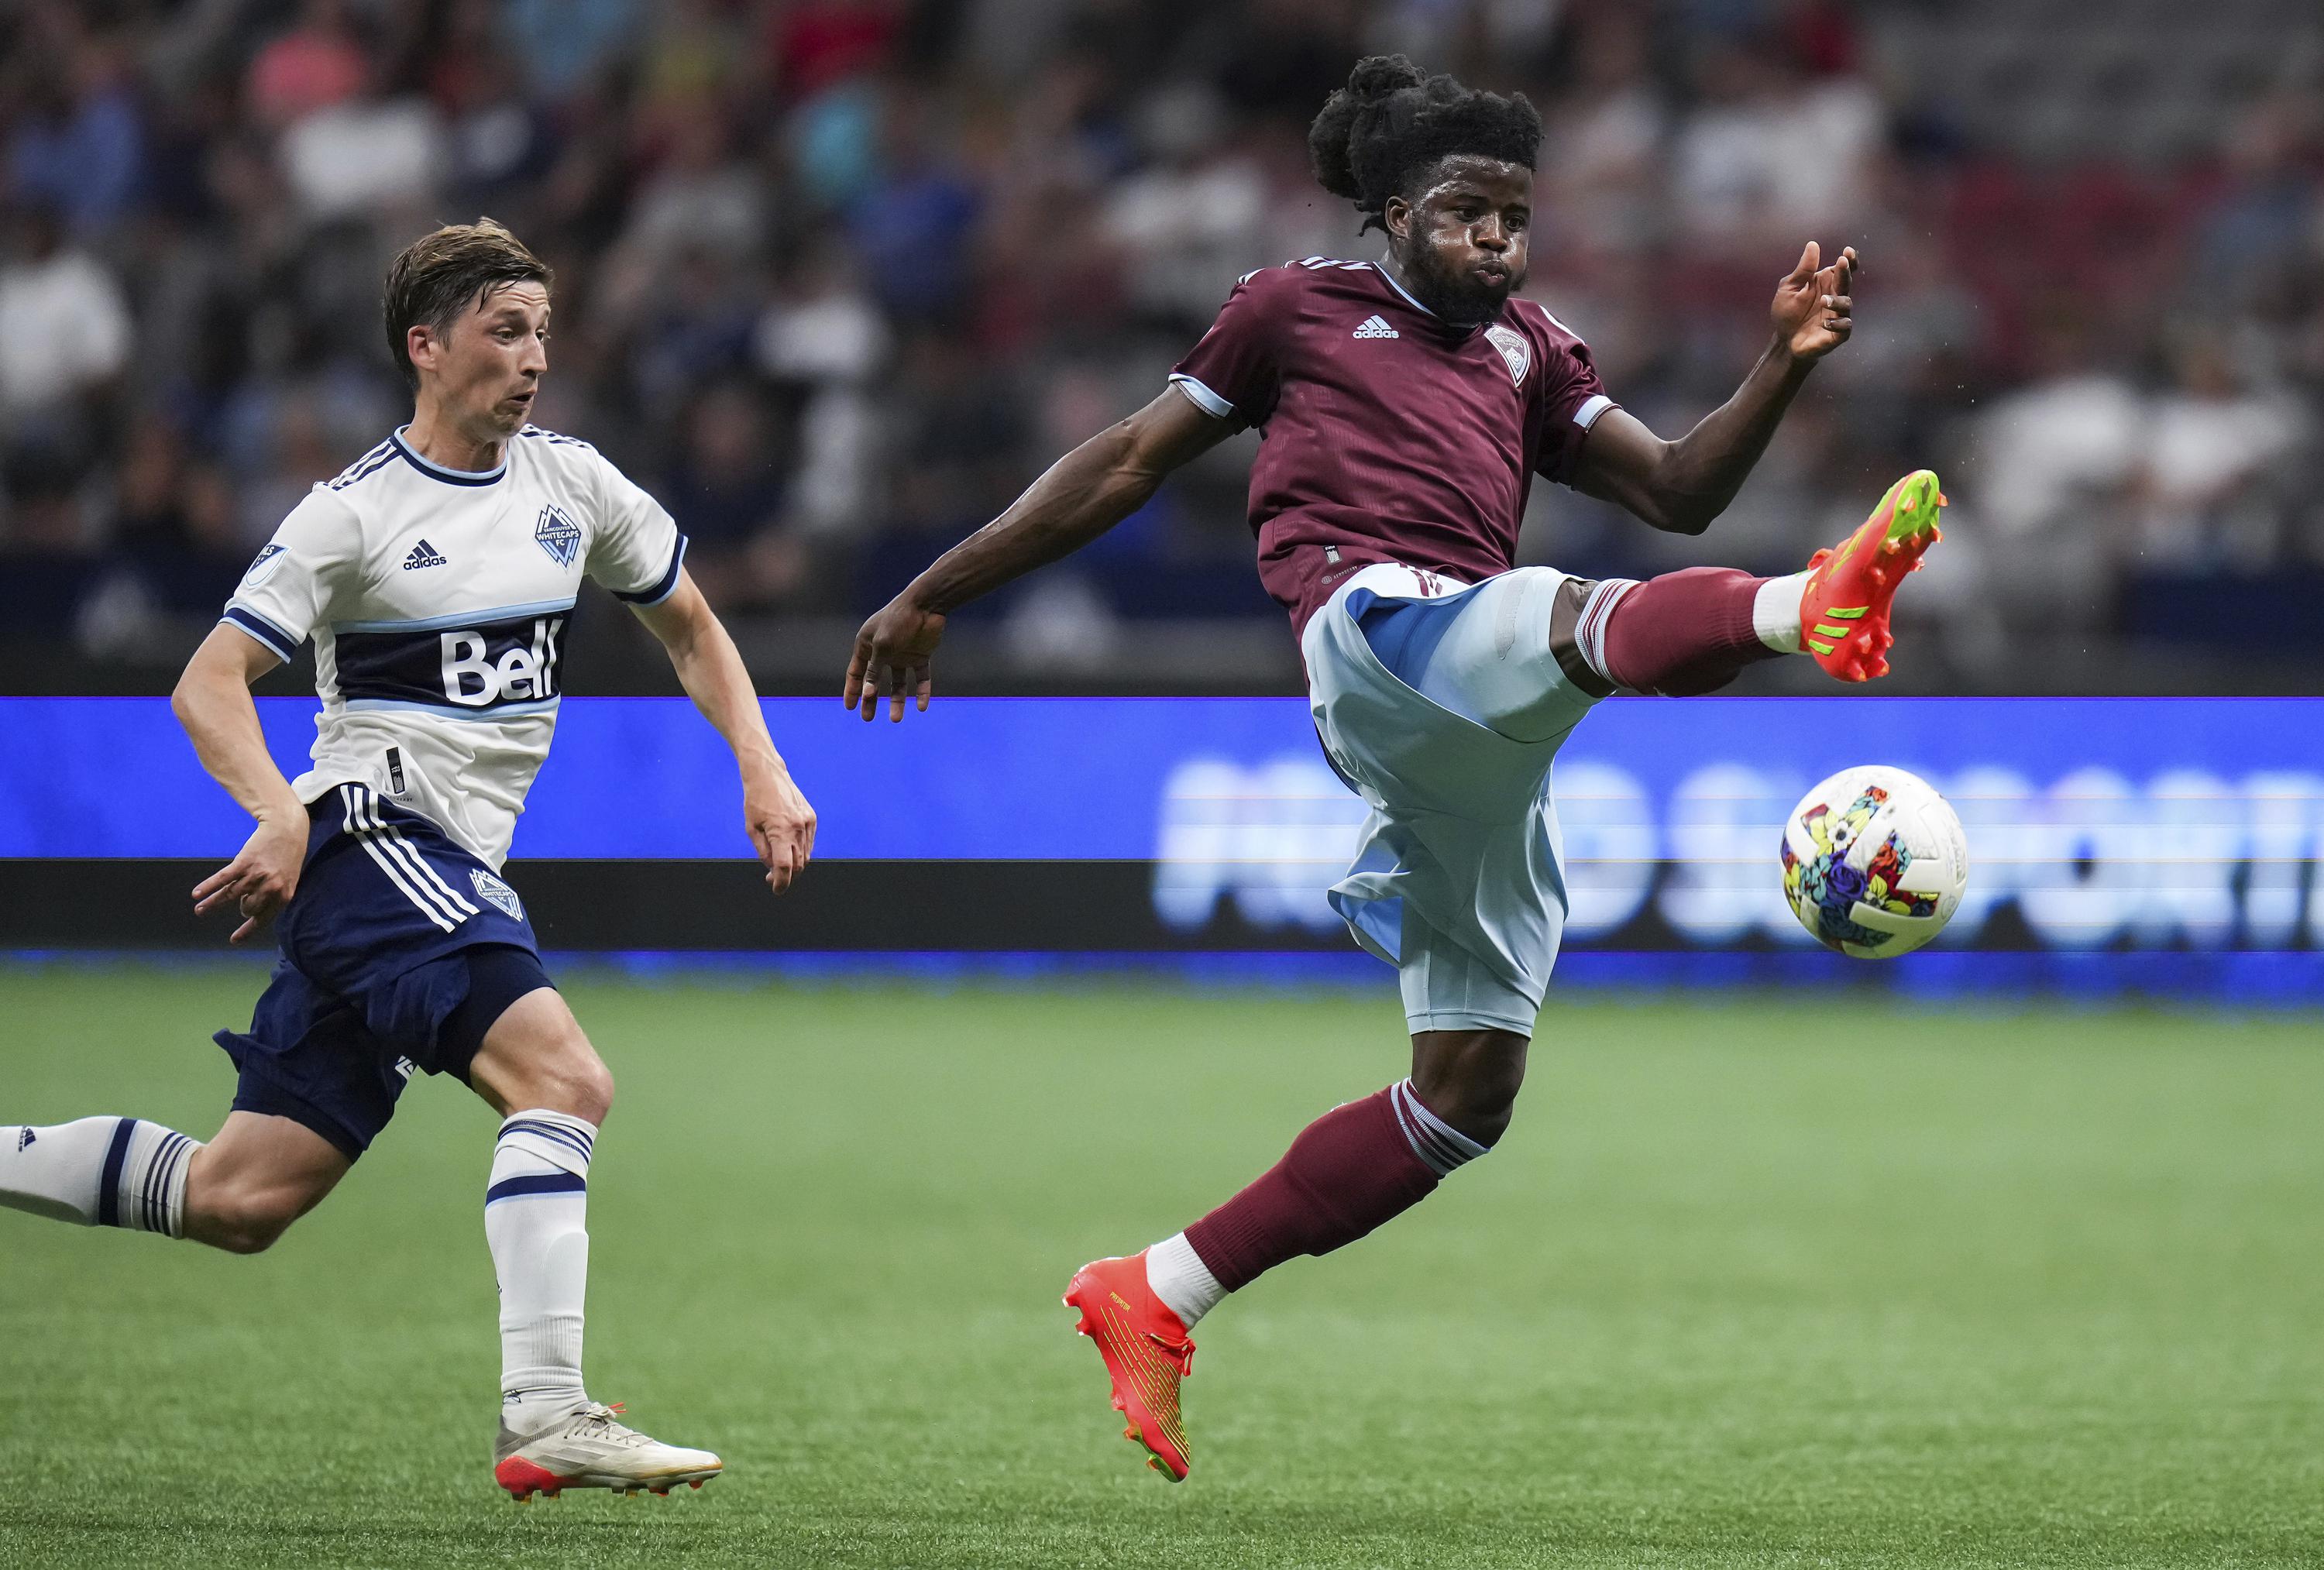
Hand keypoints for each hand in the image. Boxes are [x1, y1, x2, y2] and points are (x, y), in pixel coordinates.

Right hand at [193, 812, 306, 943]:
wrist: (287, 829)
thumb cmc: (287, 856)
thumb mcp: (288, 880)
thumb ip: (272, 895)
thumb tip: (248, 910)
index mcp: (284, 896)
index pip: (262, 919)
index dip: (247, 931)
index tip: (234, 940)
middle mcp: (270, 888)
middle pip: (246, 908)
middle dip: (241, 907)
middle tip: (240, 899)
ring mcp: (256, 876)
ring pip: (230, 896)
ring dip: (212, 904)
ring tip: (199, 910)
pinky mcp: (244, 863)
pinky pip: (222, 880)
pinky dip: (208, 887)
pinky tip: (197, 894)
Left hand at [743, 760, 815, 893]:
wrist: (768, 775)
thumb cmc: (755, 800)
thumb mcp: (751, 828)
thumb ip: (763, 851)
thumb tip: (773, 869)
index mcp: (780, 831)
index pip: (785, 867)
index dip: (781, 883)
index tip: (776, 890)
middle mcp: (798, 828)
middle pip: (798, 865)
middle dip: (787, 876)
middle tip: (771, 878)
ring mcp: (808, 823)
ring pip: (806, 855)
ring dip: (795, 865)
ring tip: (778, 863)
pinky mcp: (812, 818)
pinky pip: (808, 843)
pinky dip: (800, 851)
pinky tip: (787, 847)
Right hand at [843, 594, 945, 722]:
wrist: (926, 605)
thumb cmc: (899, 621)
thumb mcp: (883, 646)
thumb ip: (875, 670)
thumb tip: (867, 693)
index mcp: (867, 645)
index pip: (856, 672)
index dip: (853, 690)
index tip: (850, 708)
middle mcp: (883, 652)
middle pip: (875, 681)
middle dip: (871, 700)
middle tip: (868, 719)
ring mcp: (902, 655)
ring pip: (898, 684)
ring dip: (897, 701)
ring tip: (896, 719)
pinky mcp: (920, 656)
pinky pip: (920, 678)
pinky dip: (921, 692)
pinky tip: (921, 706)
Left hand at [1772, 241, 1856, 361]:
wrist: (1783, 341)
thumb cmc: (1787, 312)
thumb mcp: (1789, 288)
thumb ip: (1803, 270)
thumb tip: (1813, 244)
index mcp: (1825, 283)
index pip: (1843, 269)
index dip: (1849, 260)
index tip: (1847, 251)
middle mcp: (1835, 296)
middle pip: (1846, 282)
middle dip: (1845, 273)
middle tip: (1841, 264)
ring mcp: (1838, 314)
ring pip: (1846, 303)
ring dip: (1836, 301)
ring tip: (1823, 301)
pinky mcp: (1838, 333)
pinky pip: (1845, 326)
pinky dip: (1836, 323)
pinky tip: (1824, 323)